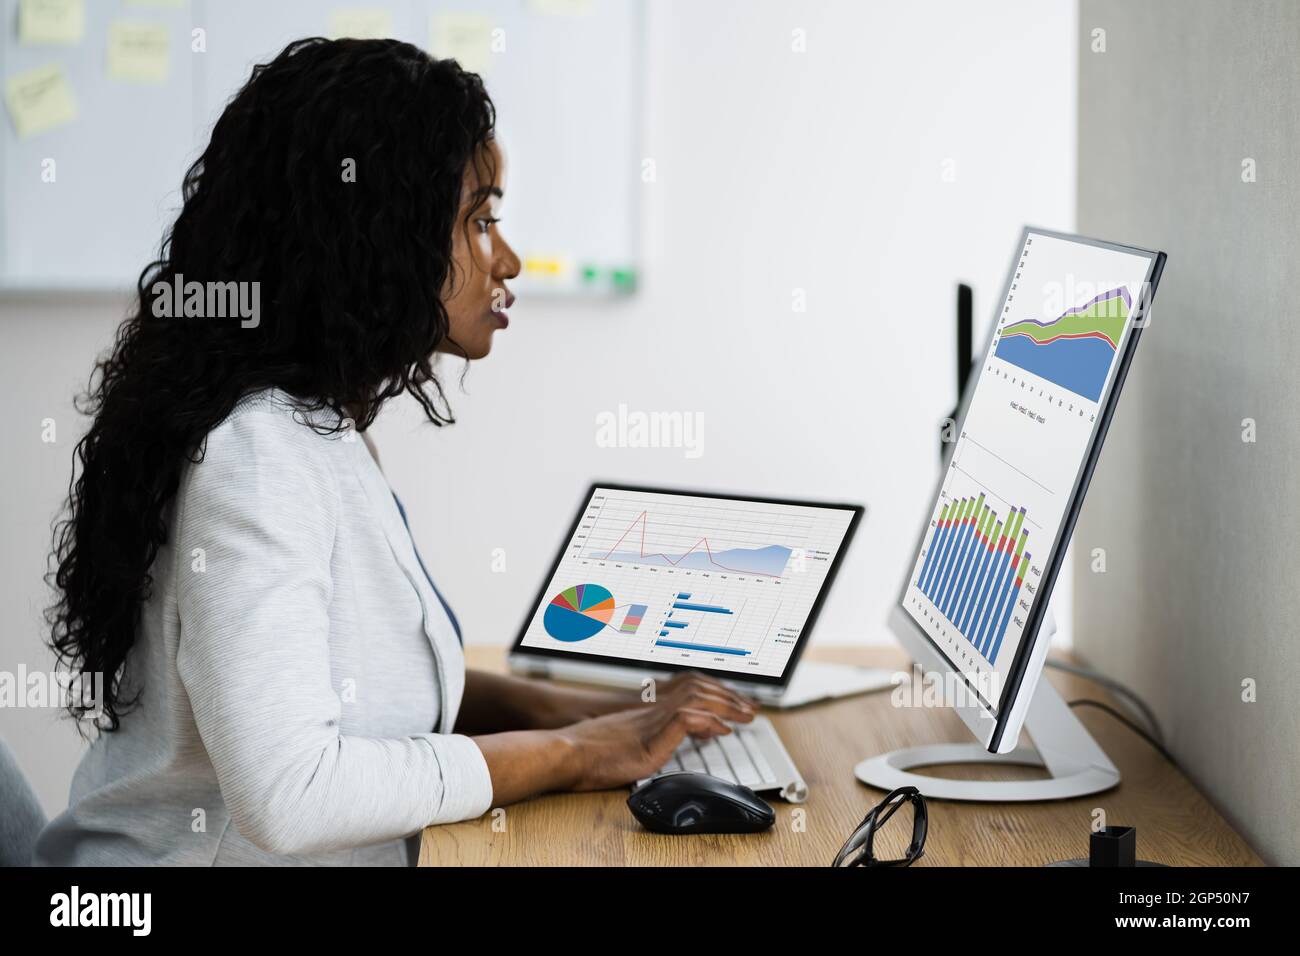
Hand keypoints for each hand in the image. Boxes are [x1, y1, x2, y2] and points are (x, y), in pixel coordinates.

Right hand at [555, 672, 756, 790]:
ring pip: (696, 699)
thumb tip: (651, 747)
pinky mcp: (648, 738)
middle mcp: (650, 708)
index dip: (713, 691)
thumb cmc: (582, 751)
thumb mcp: (619, 739)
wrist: (563, 752)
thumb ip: (640, 737)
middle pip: (697, 688)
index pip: (687, 689)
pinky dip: (707, 722)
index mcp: (645, 708)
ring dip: (725, 706)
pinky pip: (684, 719)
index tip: (733, 701)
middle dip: (728, 695)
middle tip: (751, 706)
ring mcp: (650, 720)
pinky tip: (720, 730)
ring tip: (745, 716)